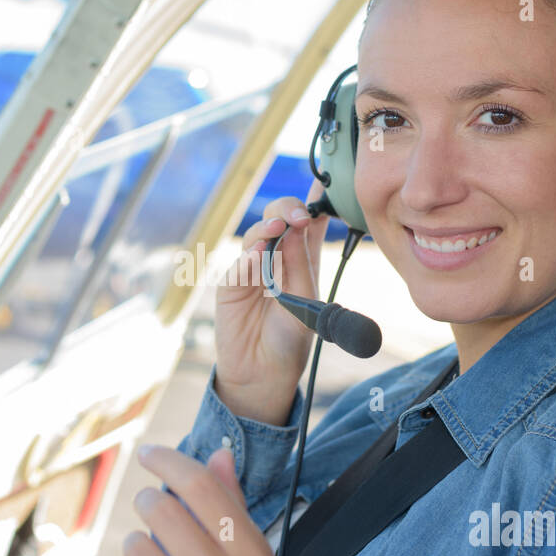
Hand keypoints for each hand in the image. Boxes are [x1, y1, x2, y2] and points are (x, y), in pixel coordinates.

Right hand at [213, 179, 329, 425]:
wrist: (265, 374)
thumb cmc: (290, 340)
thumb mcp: (305, 302)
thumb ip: (302, 265)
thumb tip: (298, 224)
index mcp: (302, 260)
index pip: (308, 223)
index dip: (314, 200)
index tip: (325, 182)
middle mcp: (276, 259)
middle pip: (278, 219)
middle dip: (287, 209)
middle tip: (298, 216)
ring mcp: (251, 269)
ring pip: (256, 236)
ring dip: (267, 228)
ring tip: (277, 228)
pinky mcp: (231, 285)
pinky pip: (238, 265)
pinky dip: (247, 257)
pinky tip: (257, 254)